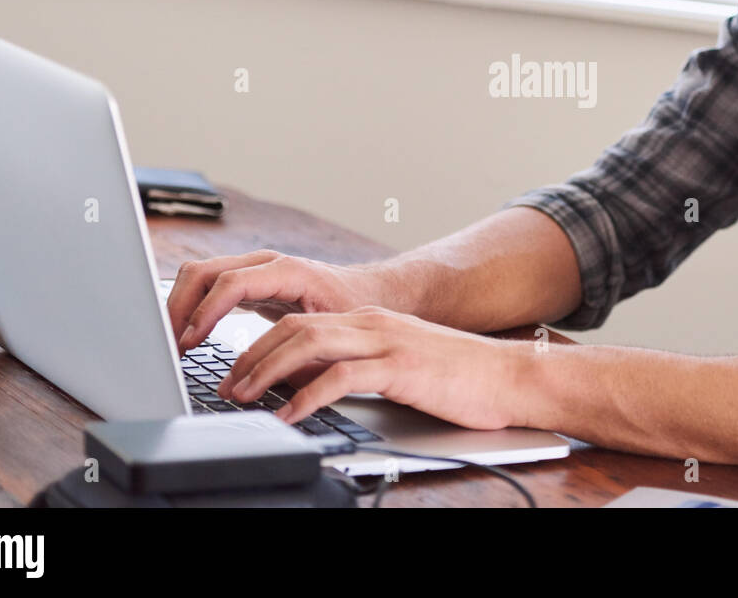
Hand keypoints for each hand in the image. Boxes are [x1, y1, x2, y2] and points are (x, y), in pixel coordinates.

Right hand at [166, 249, 395, 352]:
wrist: (366, 291)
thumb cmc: (354, 309)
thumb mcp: (334, 330)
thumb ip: (304, 349)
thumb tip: (275, 378)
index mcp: (288, 270)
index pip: (232, 282)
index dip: (206, 311)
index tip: (189, 341)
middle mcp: (265, 263)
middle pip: (204, 272)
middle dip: (180, 307)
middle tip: (169, 347)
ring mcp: (253, 269)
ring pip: (199, 275)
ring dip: (180, 307)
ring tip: (173, 344)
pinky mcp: (247, 282)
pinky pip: (207, 286)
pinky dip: (191, 308)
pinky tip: (187, 337)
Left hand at [215, 306, 529, 429]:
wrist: (511, 376)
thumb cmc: (460, 379)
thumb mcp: (400, 366)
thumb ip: (358, 368)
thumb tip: (309, 387)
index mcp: (371, 321)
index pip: (301, 321)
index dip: (260, 343)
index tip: (235, 370)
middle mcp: (373, 323)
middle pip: (294, 326)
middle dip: (251, 355)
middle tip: (226, 384)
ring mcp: (386, 340)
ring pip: (309, 343)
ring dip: (267, 370)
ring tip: (242, 396)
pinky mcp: (400, 365)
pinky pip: (341, 377)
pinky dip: (306, 396)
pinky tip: (288, 416)